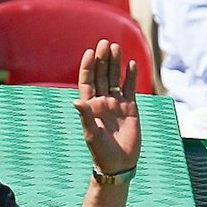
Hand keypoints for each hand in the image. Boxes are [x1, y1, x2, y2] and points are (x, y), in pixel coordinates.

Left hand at [74, 40, 140, 175]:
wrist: (119, 164)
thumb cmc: (101, 152)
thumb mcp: (91, 134)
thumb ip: (85, 117)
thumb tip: (76, 101)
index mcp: (90, 106)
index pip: (88, 81)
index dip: (88, 66)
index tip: (90, 52)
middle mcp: (102, 101)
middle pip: (102, 75)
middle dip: (103, 59)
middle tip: (105, 43)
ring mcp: (116, 103)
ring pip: (115, 79)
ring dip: (115, 64)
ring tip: (116, 47)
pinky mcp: (130, 108)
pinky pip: (130, 88)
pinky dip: (130, 77)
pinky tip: (131, 64)